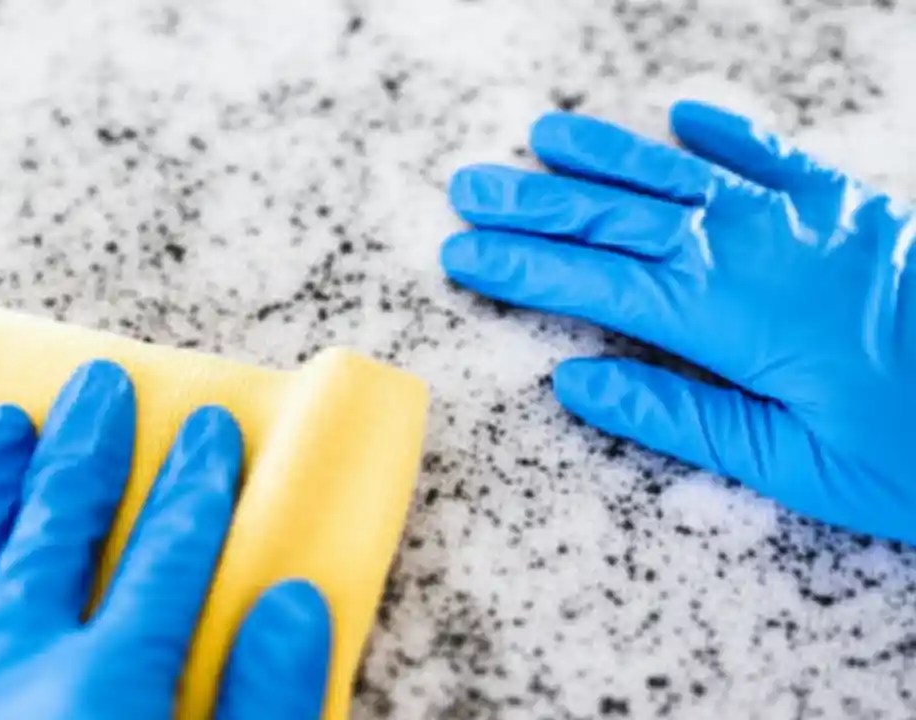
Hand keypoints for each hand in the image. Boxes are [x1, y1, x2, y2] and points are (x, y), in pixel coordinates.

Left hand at [0, 360, 330, 718]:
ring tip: (10, 424)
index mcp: (108, 684)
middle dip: (89, 452)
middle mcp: (11, 660)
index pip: (170, 556)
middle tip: (101, 386)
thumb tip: (295, 601)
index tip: (211, 427)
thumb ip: (266, 708)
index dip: (198, 487)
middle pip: (60, 529)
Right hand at [442, 100, 915, 543]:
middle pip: (620, 215)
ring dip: (603, 154)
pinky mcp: (852, 204)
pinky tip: (680, 114)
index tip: (462, 250)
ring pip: (678, 174)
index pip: (595, 280)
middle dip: (534, 201)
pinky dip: (722, 131)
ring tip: (538, 135)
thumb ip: (678, 414)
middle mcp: (754, 248)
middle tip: (468, 186)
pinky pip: (772, 153)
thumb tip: (576, 380)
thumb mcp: (792, 466)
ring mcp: (805, 216)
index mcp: (730, 316)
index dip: (522, 263)